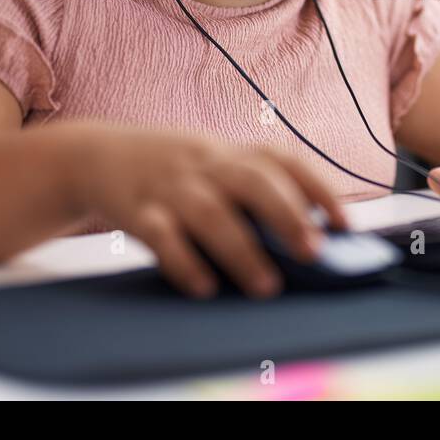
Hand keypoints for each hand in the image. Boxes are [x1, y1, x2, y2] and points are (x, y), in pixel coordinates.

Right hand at [59, 121, 346, 298]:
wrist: (95, 154)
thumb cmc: (174, 169)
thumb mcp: (214, 166)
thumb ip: (255, 193)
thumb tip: (309, 238)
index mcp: (231, 153)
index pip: (285, 161)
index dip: (319, 189)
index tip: (345, 224)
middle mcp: (206, 165)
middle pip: (253, 181)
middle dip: (286, 215)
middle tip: (312, 252)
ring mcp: (171, 187)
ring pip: (211, 213)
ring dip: (242, 251)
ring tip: (267, 286)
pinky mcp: (137, 211)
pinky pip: (161, 236)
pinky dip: (184, 261)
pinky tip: (205, 287)